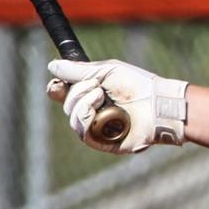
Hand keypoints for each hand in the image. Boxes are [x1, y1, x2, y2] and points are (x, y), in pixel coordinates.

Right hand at [46, 59, 187, 154]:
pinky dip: (88, 118)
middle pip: (67, 104)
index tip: (56, 83)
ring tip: (101, 96)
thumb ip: (79, 70)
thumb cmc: (137, 84)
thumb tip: (52, 66)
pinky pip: (83, 132)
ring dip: (83, 104)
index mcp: (92, 93)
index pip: (64, 93)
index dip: (56, 88)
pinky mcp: (103, 142)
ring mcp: (98, 127)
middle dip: (77, 92)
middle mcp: (93, 111)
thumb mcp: (106, 71)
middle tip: (96, 87)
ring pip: (73, 119)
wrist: (156, 103)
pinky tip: (103, 110)